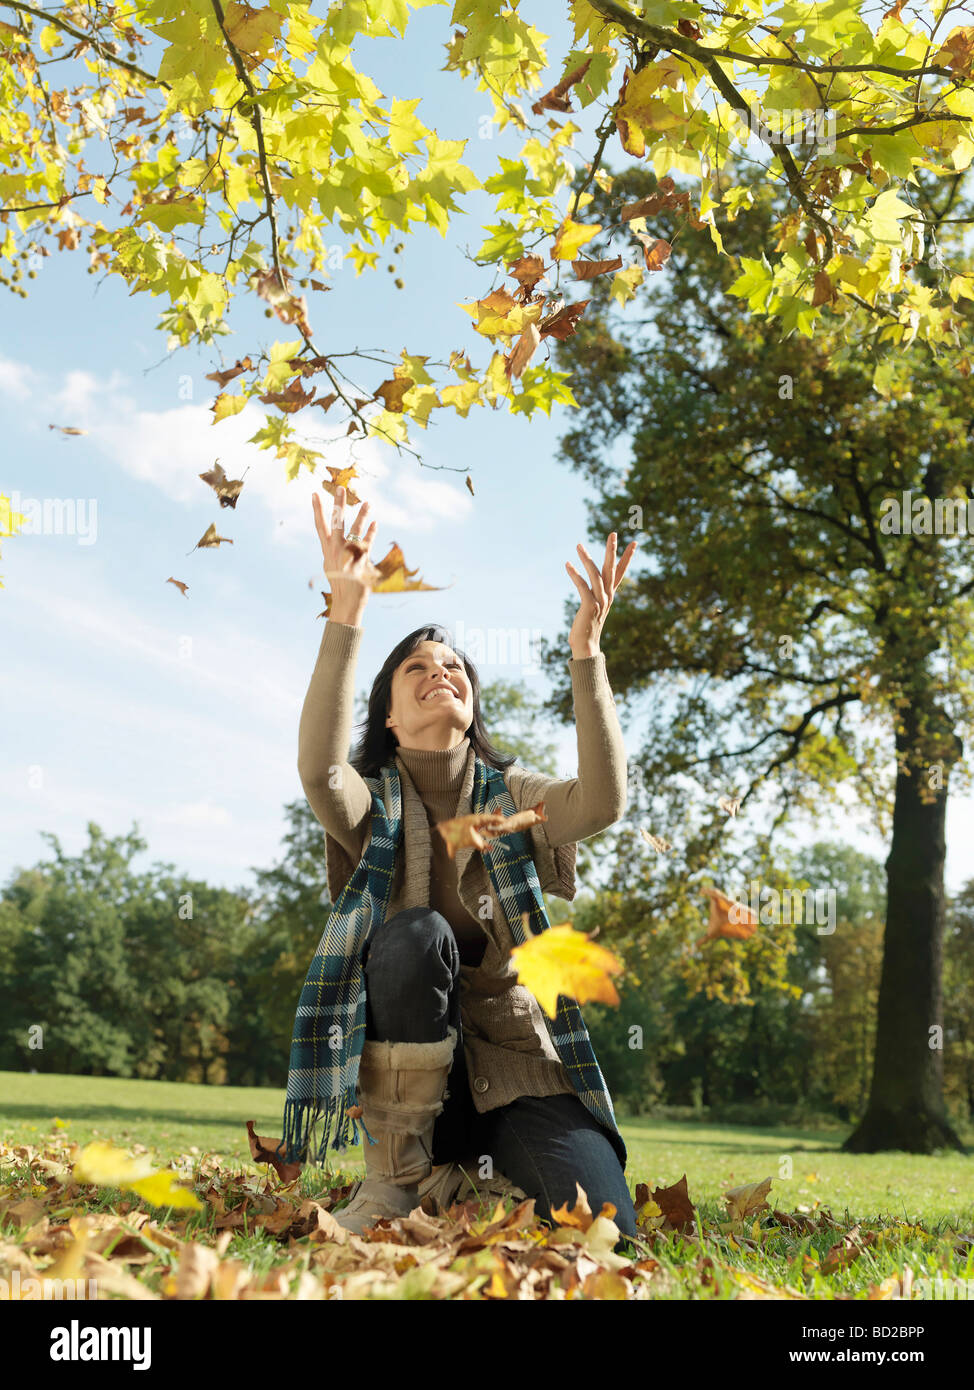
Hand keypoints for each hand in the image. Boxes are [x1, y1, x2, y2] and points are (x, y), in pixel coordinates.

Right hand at [313, 485, 376, 621]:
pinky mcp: (361, 561)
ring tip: (368, 502)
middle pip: (336, 522)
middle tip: (341, 488)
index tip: (314, 494)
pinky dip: (372, 532)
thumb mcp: (330, 565)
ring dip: (361, 515)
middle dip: (338, 504)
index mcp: (326, 550)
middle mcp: (335, 550)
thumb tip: (332, 539)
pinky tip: (375, 523)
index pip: (320, 526)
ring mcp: (348, 554)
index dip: (317, 509)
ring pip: (354, 530)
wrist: (345, 603)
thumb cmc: (339, 584)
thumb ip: (332, 550)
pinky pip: (368, 542)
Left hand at [566, 532, 636, 657]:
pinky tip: (568, 564)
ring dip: (587, 559)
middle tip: (613, 533)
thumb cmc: (587, 627)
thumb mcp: (594, 608)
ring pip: (595, 575)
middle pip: (611, 569)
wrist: (586, 647)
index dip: (627, 557)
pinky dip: (575, 575)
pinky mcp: (589, 606)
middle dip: (612, 551)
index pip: (620, 572)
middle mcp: (607, 596)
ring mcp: (600, 601)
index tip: (634, 542)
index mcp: (610, 595)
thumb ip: (595, 596)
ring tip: (578, 545)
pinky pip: (582, 586)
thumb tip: (592, 588)